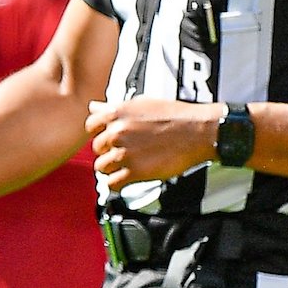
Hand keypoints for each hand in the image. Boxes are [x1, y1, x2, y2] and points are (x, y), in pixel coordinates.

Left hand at [87, 99, 216, 193]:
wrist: (196, 131)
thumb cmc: (175, 116)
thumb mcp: (141, 103)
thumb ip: (114, 108)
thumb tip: (95, 107)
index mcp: (117, 113)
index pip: (90, 126)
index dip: (99, 133)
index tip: (109, 137)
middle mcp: (117, 132)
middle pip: (96, 149)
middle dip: (109, 151)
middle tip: (125, 151)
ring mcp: (124, 153)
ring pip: (101, 167)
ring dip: (113, 168)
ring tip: (127, 165)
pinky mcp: (135, 171)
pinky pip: (112, 184)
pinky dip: (118, 184)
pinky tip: (128, 178)